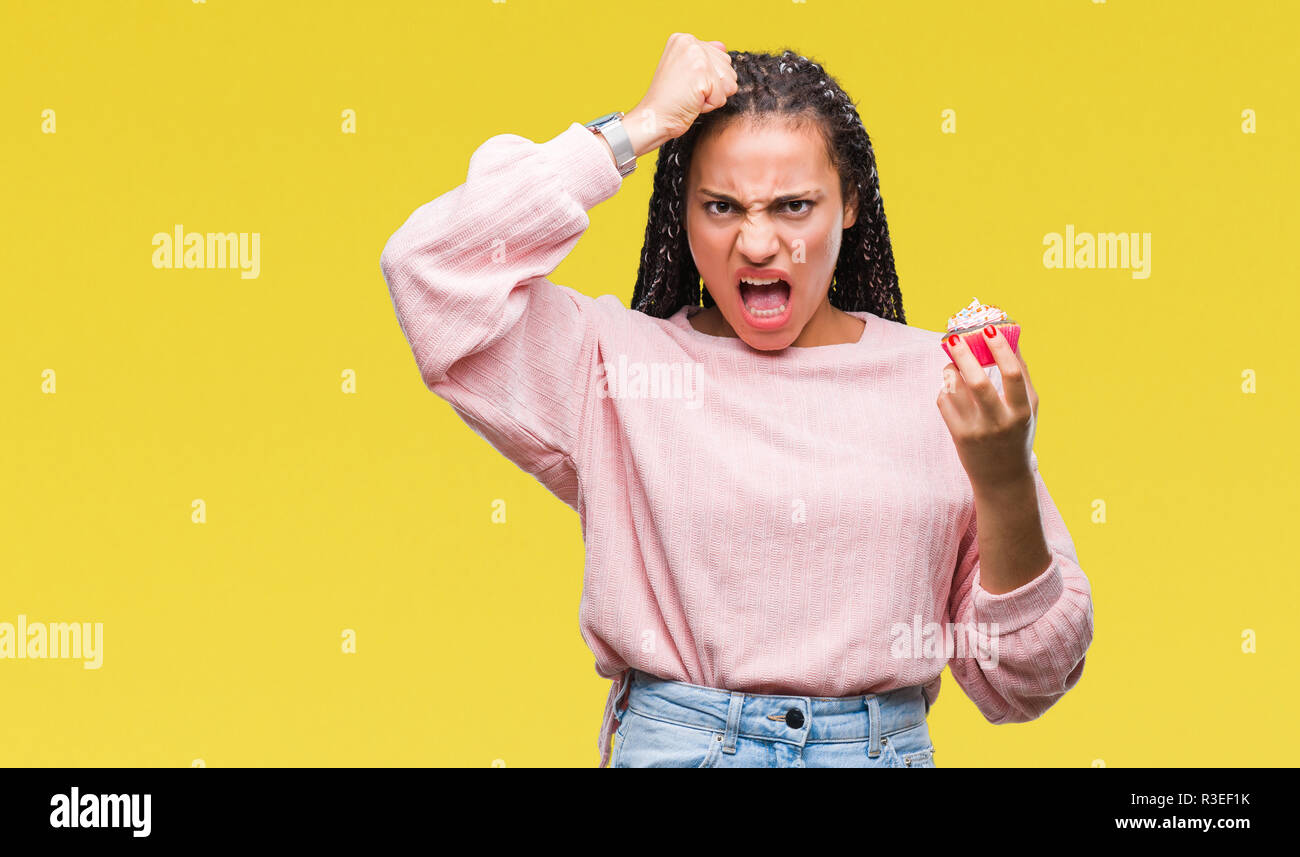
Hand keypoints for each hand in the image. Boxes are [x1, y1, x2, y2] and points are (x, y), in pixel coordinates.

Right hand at [623, 33, 737, 156]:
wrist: (654, 118)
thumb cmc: (669, 100)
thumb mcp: (685, 70)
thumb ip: (706, 56)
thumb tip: (723, 47)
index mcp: (684, 39)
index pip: (721, 57)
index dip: (709, 78)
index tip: (686, 83)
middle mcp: (691, 42)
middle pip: (728, 69)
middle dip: (714, 86)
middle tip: (688, 91)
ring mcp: (697, 56)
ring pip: (729, 82)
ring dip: (713, 96)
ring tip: (691, 96)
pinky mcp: (702, 73)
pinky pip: (722, 96)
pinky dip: (710, 105)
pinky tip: (691, 102)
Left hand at [936, 326, 1039, 491]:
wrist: (1003, 478)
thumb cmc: (1017, 434)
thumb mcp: (1028, 407)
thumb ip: (1022, 374)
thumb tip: (1011, 336)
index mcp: (1021, 411)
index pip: (1012, 374)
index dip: (1000, 349)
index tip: (989, 329)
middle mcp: (999, 421)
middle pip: (977, 381)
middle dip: (963, 355)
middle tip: (955, 337)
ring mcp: (977, 430)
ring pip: (954, 390)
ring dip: (950, 370)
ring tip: (953, 363)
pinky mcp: (958, 436)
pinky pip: (944, 401)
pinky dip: (945, 389)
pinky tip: (952, 389)